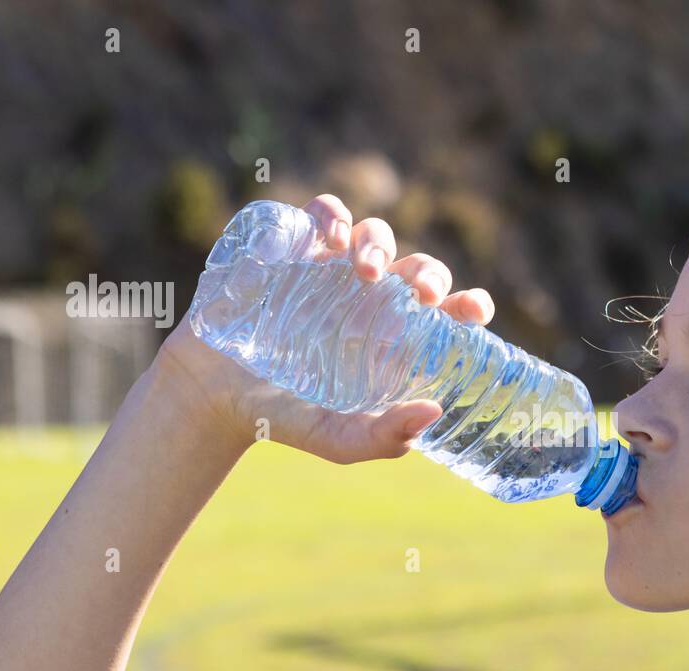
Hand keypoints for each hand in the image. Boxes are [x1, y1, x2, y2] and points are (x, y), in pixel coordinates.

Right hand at [155, 193, 495, 463]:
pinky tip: (332, 239)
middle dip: (429, 273)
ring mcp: (334, 269)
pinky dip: (334, 214)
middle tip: (421, 295)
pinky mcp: (293, 246)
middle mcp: (373, 298)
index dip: (469, 304)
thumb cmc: (284, 417)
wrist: (213, 395)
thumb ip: (382, 437)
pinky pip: (325, 212)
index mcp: (397, 337)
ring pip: (376, 234)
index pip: (448, 312)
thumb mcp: (336, 439)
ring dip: (379, 245)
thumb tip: (434, 412)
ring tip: (364, 272)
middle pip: (419, 268)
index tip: (476, 311)